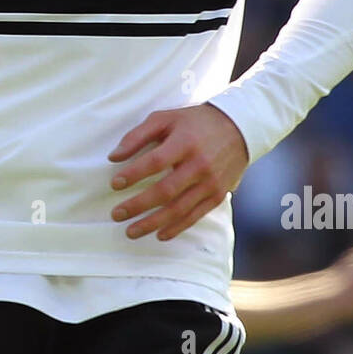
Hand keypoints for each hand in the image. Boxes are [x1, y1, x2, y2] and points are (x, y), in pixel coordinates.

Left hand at [107, 103, 248, 239]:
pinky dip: (176, 228)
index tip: (114, 184)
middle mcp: (199, 165)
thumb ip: (138, 135)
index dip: (133, 174)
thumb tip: (113, 157)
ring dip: (152, 223)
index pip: (155, 162)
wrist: (239, 128)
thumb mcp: (166, 119)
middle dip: (137, 205)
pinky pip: (195, 216)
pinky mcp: (217, 195)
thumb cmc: (194, 122)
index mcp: (185, 142)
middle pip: (165, 191)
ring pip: (179, 209)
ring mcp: (210, 182)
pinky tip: (159, 235)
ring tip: (130, 232)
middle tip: (116, 214)